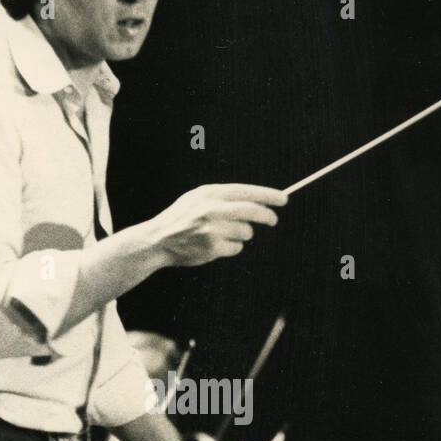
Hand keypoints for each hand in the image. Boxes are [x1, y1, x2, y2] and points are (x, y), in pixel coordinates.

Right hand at [149, 183, 286, 266]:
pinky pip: (237, 248)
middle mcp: (212, 209)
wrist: (158, 239)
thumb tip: (257, 200)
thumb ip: (224, 197)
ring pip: (246, 232)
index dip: (268, 195)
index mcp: (210, 193)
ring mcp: (213, 229)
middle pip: (252, 211)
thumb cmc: (182, 217)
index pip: (246, 192)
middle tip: (273, 220)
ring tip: (222, 234)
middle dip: (267, 216)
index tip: (283, 199)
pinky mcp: (212, 247)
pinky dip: (232, 248)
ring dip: (241, 234)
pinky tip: (216, 245)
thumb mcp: (198, 198)